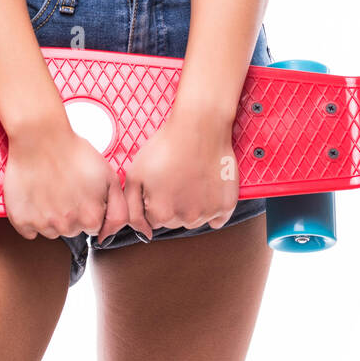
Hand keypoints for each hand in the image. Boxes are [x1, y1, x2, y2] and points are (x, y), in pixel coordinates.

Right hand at [3, 120, 129, 241]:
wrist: (41, 137)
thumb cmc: (73, 152)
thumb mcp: (109, 177)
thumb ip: (118, 210)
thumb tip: (108, 235)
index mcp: (91, 218)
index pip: (93, 227)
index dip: (88, 208)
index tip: (81, 193)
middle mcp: (68, 226)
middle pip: (72, 229)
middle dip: (70, 213)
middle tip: (64, 187)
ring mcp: (43, 225)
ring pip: (50, 230)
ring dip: (50, 216)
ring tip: (49, 188)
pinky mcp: (21, 220)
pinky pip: (28, 230)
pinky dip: (30, 217)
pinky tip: (35, 196)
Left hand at [122, 107, 239, 238]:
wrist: (199, 127)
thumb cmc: (166, 146)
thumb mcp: (135, 173)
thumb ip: (132, 209)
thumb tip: (143, 234)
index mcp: (162, 213)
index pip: (153, 219)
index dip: (154, 199)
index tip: (160, 182)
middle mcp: (186, 218)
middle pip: (174, 221)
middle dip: (172, 204)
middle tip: (175, 177)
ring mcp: (208, 213)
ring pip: (195, 219)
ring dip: (191, 205)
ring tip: (190, 178)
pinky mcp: (227, 205)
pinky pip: (218, 218)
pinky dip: (212, 206)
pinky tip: (206, 187)